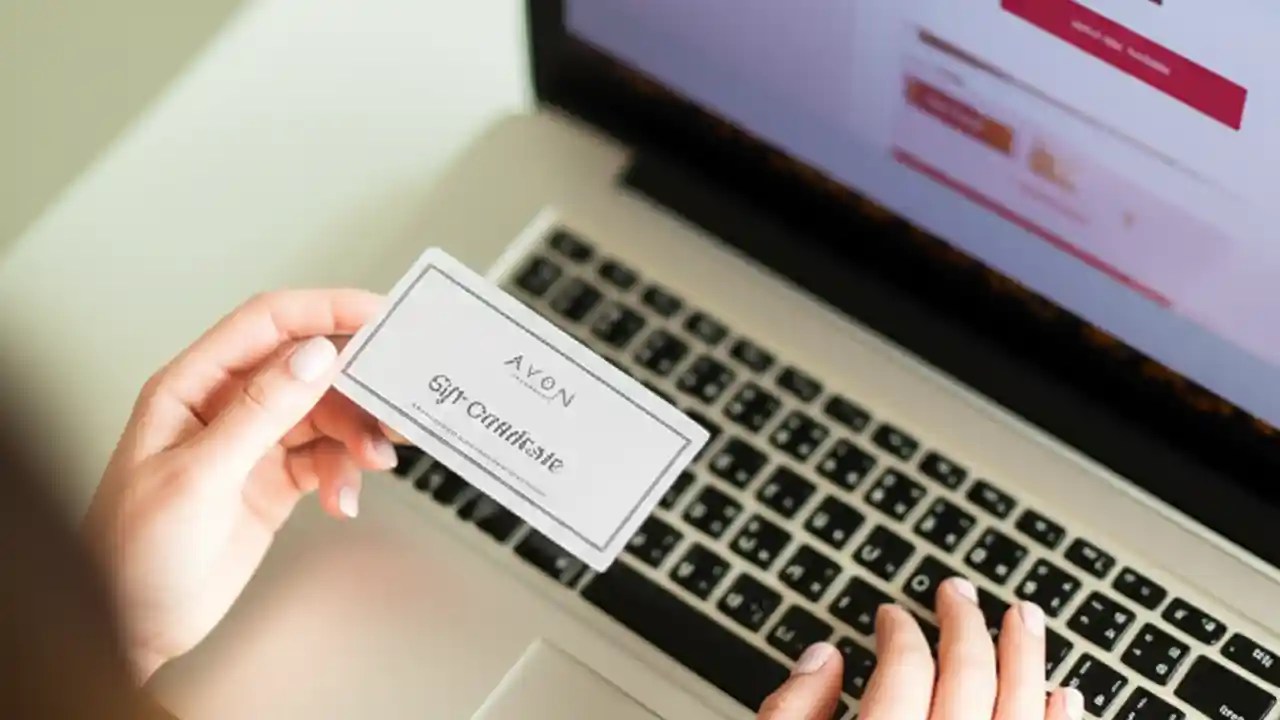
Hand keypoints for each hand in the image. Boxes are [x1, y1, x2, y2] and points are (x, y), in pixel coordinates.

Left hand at [84, 290, 395, 681]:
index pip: (267, 323)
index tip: (378, 313)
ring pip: (325, 416)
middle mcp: (225, 407)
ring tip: (372, 463)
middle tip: (394, 402)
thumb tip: (314, 356)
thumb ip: (260, 412)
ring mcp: (252, 445)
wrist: (133, 627)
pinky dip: (343, 476)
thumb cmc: (131, 554)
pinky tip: (342, 499)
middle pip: (308, 370)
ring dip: (355, 438)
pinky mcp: (273, 483)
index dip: (325, 310)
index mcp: (192, 386)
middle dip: (355, 386)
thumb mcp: (198, 476)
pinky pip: (325, 460)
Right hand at [757, 579, 1084, 719]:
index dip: (898, 631)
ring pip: (1024, 711)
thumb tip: (821, 657)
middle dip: (966, 625)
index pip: (904, 670)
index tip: (891, 615)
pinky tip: (1064, 694)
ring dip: (1029, 657)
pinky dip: (1063, 719)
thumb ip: (789, 711)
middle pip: (970, 680)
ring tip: (1024, 616)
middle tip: (957, 591)